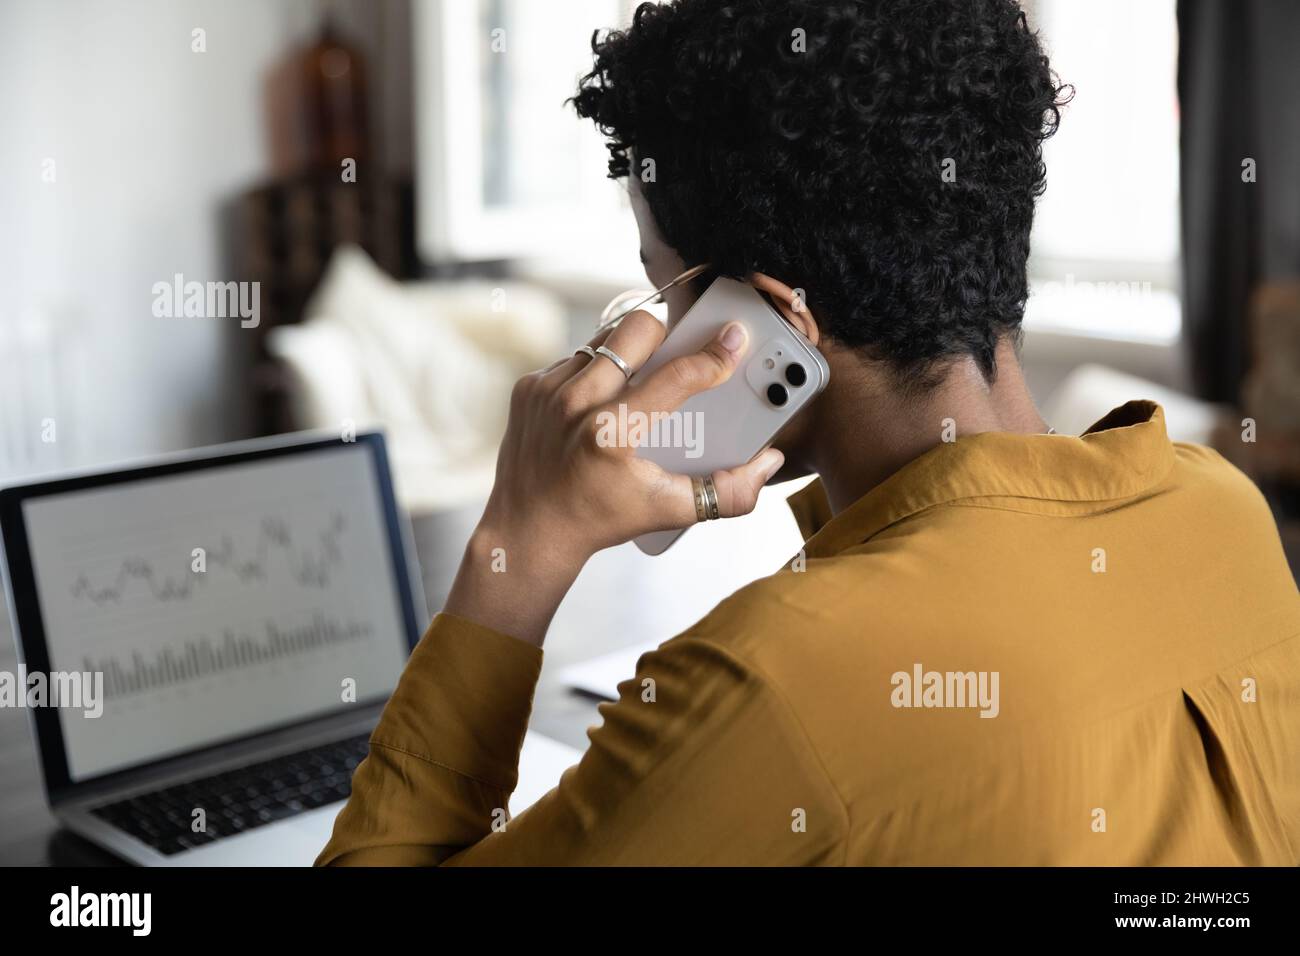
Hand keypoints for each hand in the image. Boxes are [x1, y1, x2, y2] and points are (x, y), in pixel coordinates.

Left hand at [444, 310, 784, 645]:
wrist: (528, 531)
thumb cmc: (599, 519)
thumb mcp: (667, 511)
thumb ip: (725, 494)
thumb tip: (766, 463)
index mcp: (611, 434)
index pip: (676, 377)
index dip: (712, 356)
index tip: (734, 338)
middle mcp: (575, 405)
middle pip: (637, 329)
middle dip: (664, 334)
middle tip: (676, 353)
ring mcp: (547, 391)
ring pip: (604, 338)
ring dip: (627, 353)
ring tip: (637, 379)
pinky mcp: (528, 387)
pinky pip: (574, 358)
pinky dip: (594, 372)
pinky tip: (600, 400)